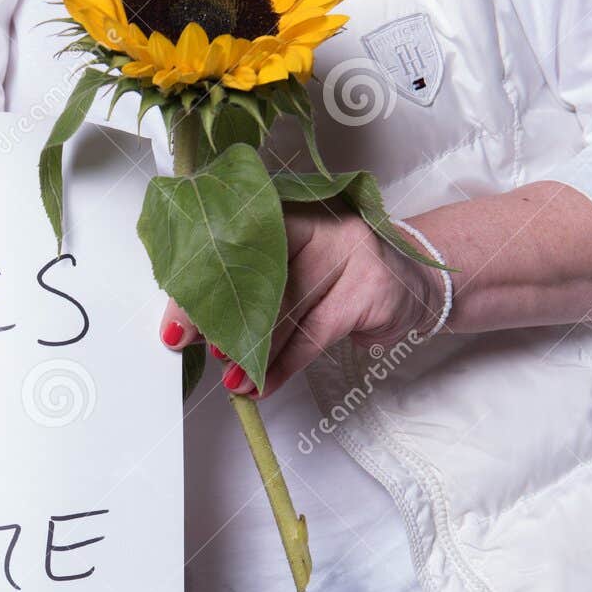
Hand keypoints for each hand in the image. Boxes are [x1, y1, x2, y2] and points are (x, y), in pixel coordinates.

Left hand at [161, 207, 442, 397]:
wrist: (417, 283)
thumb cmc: (342, 276)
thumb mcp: (294, 269)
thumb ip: (251, 287)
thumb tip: (191, 326)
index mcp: (291, 207)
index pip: (235, 235)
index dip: (201, 276)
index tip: (175, 313)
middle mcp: (320, 220)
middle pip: (256, 270)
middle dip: (218, 315)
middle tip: (189, 342)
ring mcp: (349, 250)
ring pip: (283, 307)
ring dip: (250, 350)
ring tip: (228, 376)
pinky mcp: (370, 287)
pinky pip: (313, 335)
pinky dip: (282, 366)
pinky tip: (261, 384)